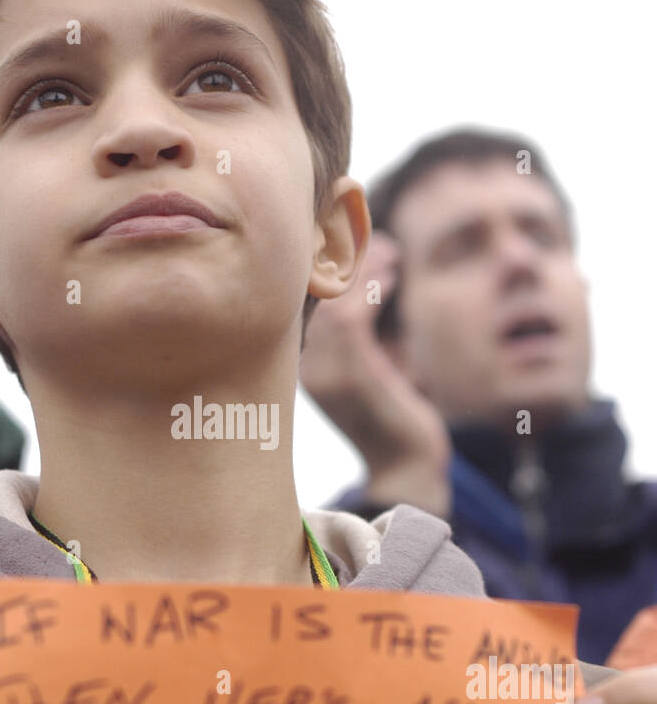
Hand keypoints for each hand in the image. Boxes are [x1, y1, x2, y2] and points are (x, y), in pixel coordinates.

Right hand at [300, 233, 451, 516]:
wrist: (405, 468)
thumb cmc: (390, 414)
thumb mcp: (364, 368)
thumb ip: (355, 332)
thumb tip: (367, 276)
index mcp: (301, 369)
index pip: (298, 303)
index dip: (319, 264)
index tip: (344, 236)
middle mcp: (305, 371)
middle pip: (310, 296)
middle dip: (342, 258)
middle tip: (374, 238)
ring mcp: (326, 375)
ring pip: (333, 302)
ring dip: (362, 269)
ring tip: (389, 252)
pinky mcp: (356, 377)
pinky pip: (354, 319)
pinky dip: (372, 290)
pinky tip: (392, 276)